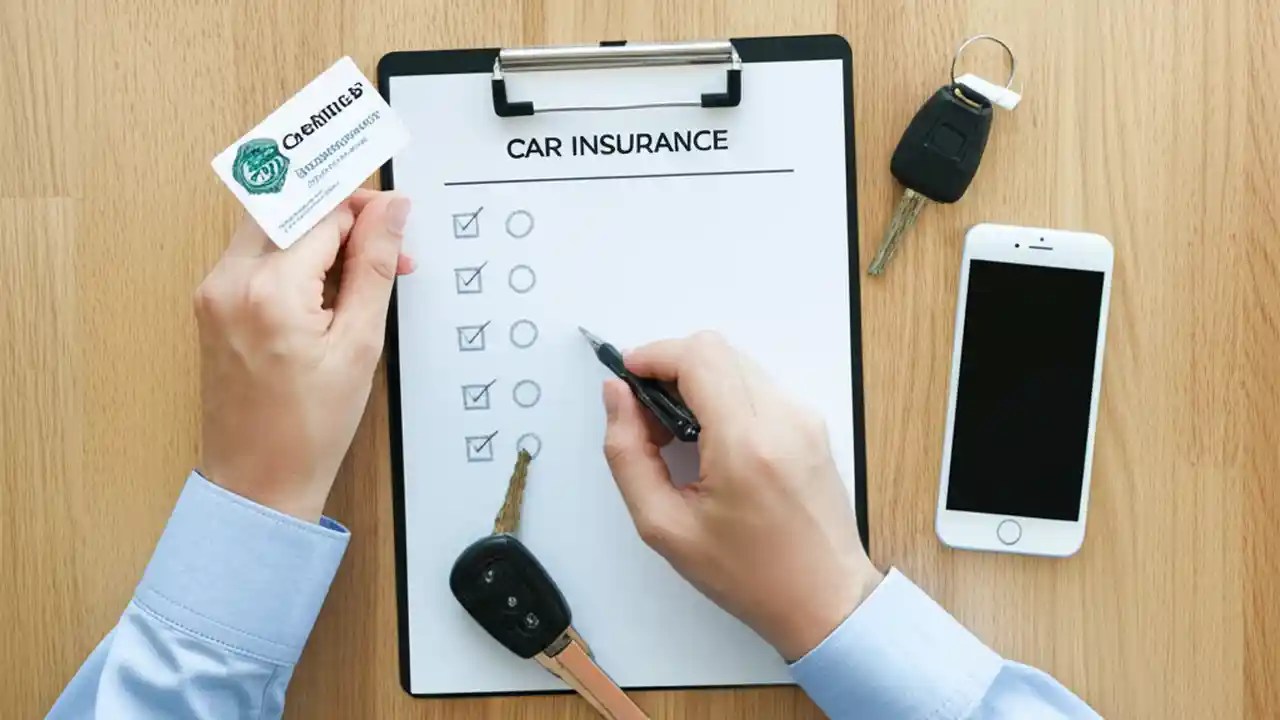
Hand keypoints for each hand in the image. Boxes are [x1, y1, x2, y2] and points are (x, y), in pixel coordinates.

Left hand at [194, 191, 413, 521]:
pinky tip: (329, 292)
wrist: (258, 481)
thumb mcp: (359, 344)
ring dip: (322, 238)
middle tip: (387, 246)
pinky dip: (297, 260)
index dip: (367, 211)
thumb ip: (374, 266)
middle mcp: (229, 280)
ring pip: (275, 229)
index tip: (399, 223)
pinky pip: (258, 258)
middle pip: (292, 209)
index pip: (324, 213)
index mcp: (268, 288)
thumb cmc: (309, 428)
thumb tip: (392, 210)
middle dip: (344, 218)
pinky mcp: (212, 305)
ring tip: (363, 277)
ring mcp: (213, 291)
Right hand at [602, 332, 882, 660]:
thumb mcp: (665, 526)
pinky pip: (758, 385)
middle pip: (716, 351)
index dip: (653, 356)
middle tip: (648, 419)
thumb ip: (628, 454)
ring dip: (698, 382)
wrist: (825, 599)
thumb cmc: (746, 575)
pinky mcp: (813, 424)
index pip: (698, 357)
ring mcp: (804, 417)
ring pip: (737, 363)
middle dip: (671, 369)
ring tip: (679, 437)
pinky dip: (725, 397)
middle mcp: (782, 418)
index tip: (627, 380)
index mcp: (745, 444)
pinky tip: (712, 443)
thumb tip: (616, 396)